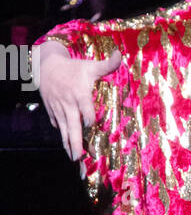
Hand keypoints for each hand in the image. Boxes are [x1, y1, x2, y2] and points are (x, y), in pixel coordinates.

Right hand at [37, 45, 122, 160]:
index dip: (89, 118)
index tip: (93, 124)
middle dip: (75, 142)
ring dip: (68, 144)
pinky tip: (69, 148)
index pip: (85, 110)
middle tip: (79, 157)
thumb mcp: (90, 66)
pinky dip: (63, 137)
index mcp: (79, 94)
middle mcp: (68, 105)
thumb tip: (120, 54)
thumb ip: (107, 64)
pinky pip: (57, 127)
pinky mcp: (52, 113)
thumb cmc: (73, 68)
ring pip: (63, 130)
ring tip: (74, 159)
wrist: (46, 68)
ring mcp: (58, 110)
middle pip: (72, 126)